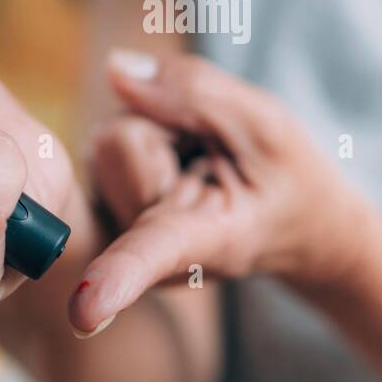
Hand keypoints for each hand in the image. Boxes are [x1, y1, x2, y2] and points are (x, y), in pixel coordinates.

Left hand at [68, 50, 365, 336]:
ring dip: (155, 129)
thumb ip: (195, 92)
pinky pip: (107, 144)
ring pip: (111, 136)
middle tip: (213, 151)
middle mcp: (151, 253)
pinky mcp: (106, 214)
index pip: (154, 253)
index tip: (84, 313)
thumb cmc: (289, 178)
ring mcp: (123, 235)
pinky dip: (144, 136)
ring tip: (199, 161)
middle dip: (163, 121)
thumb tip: (115, 68)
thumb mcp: (265, 123)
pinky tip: (178, 165)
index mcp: (206, 241)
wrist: (297, 224)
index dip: (119, 274)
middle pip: (120, 141)